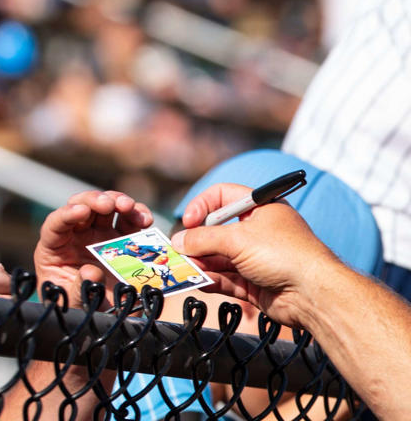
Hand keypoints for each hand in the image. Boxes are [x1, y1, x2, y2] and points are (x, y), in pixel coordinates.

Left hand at [34, 190, 152, 308]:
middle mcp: (76, 236)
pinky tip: (146, 220)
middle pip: (82, 205)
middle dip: (95, 200)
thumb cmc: (78, 308)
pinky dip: (138, 214)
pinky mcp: (122, 239)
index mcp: (54, 248)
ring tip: (128, 207)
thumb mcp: (74, 304)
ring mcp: (100, 235)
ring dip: (118, 200)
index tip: (81, 211)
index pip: (55, 224)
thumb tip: (91, 272)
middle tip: (108, 204)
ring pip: (107, 206)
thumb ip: (80, 289)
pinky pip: (130, 220)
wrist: (100, 321)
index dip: (67, 214)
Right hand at [171, 183, 341, 327]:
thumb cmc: (283, 254)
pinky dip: (211, 279)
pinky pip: (226, 278)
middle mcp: (257, 230)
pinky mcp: (254, 282)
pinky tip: (198, 281)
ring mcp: (256, 258)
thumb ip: (202, 239)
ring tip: (184, 268)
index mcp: (259, 208)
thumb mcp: (237, 238)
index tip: (188, 221)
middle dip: (197, 241)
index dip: (202, 205)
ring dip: (200, 262)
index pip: (222, 196)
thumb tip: (177, 242)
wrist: (314, 294)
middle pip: (217, 230)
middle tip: (179, 251)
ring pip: (219, 257)